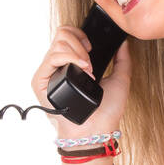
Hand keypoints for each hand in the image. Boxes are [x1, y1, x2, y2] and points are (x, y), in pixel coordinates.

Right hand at [31, 25, 133, 139]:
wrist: (97, 130)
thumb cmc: (107, 111)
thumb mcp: (120, 80)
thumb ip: (123, 60)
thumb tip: (123, 43)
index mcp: (73, 64)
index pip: (68, 35)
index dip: (81, 35)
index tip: (92, 47)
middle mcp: (59, 66)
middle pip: (62, 34)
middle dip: (80, 42)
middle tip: (90, 61)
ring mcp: (50, 72)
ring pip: (58, 43)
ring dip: (77, 52)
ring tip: (87, 70)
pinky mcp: (40, 80)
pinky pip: (52, 57)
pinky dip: (69, 58)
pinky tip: (82, 68)